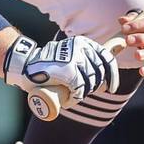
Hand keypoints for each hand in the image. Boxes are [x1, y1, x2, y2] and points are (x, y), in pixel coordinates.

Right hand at [4, 33, 119, 103]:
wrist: (26, 65)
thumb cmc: (49, 63)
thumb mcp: (70, 52)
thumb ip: (86, 53)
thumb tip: (118, 49)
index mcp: (84, 43)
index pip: (107, 58)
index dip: (112, 75)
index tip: (112, 87)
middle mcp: (82, 48)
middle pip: (99, 74)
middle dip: (94, 87)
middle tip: (81, 91)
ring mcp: (76, 59)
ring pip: (90, 83)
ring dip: (82, 93)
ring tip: (71, 95)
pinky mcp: (69, 72)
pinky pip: (80, 90)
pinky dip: (74, 98)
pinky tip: (68, 100)